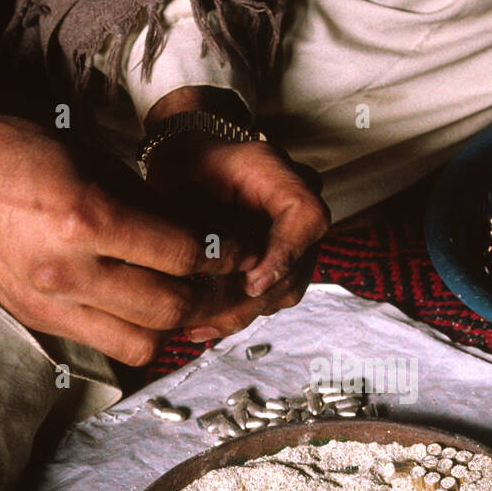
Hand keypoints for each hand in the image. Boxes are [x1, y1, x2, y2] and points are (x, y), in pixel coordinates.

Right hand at [0, 94, 243, 364]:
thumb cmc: (12, 154)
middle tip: (227, 280)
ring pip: (146, 341)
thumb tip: (202, 233)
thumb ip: (147, 204)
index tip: (237, 248)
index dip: (222, 254)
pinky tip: (152, 311)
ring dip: (180, 325)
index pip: (181, 253)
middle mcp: (68, 270)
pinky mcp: (40, 321)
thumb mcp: (90, 160)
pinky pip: (111, 347)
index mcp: (84, 217)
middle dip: (211, 296)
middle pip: (171, 307)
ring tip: (194, 300)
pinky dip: (142, 335)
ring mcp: (51, 303)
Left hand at [142, 87, 330, 341]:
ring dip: (245, 312)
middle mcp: (299, 202)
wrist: (192, 164)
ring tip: (201, 326)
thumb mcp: (184, 182)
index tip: (250, 283)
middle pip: (298, 264)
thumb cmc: (186, 166)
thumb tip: (217, 278)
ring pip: (287, 287)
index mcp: (277, 172)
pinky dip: (244, 311)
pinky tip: (209, 323)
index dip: (285, 255)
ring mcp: (299, 234)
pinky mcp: (289, 259)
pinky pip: (276, 294)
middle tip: (208, 318)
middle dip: (253, 299)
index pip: (307, 217)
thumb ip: (203, 223)